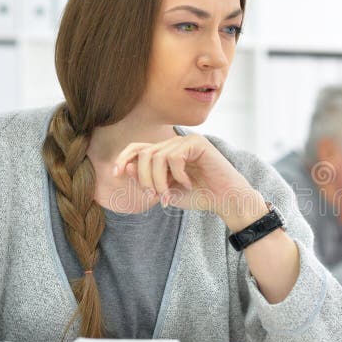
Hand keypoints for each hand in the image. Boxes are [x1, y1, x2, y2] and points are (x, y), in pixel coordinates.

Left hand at [112, 135, 266, 231]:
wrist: (225, 200)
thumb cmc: (199, 196)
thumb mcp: (167, 192)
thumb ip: (148, 181)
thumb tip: (127, 167)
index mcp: (165, 153)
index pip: (137, 148)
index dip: (123, 158)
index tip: (116, 174)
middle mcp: (174, 143)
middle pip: (144, 153)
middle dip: (145, 178)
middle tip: (154, 196)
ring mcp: (186, 141)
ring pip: (157, 156)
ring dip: (159, 180)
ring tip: (171, 194)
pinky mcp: (198, 143)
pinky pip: (174, 157)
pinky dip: (177, 175)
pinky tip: (189, 184)